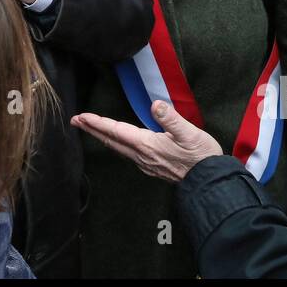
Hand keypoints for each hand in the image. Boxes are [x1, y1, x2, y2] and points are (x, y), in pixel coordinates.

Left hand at [72, 100, 222, 182]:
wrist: (210, 181)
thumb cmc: (200, 156)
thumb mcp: (188, 132)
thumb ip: (170, 118)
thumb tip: (155, 105)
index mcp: (147, 145)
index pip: (116, 131)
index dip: (98, 123)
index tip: (81, 117)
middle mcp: (142, 156)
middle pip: (111, 140)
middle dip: (93, 129)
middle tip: (75, 121)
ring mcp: (146, 163)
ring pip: (118, 148)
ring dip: (102, 136)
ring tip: (91, 128)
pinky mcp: (153, 167)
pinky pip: (127, 154)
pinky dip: (116, 144)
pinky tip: (117, 142)